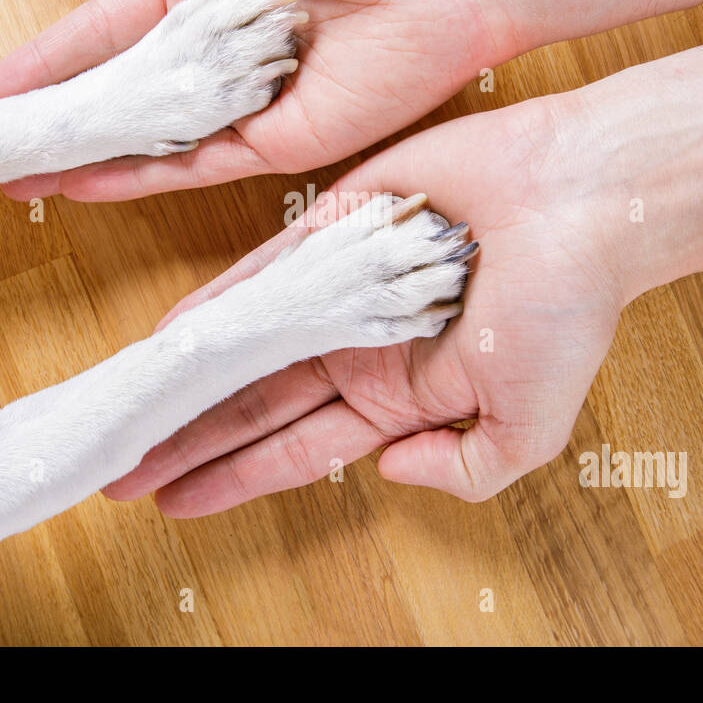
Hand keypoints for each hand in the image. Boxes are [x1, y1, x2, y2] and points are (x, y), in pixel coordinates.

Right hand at [0, 0, 514, 201]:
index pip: (116, 28)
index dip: (57, 53)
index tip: (3, 80)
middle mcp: (227, 51)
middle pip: (123, 92)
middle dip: (57, 117)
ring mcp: (253, 101)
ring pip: (150, 136)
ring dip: (85, 156)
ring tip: (21, 178)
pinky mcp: (285, 142)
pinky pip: (200, 165)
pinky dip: (143, 176)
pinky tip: (88, 184)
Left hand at [103, 93, 627, 509]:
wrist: (581, 199)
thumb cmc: (568, 310)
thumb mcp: (526, 428)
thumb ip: (461, 467)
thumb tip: (390, 471)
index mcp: (401, 397)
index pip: (297, 450)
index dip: (233, 479)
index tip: (173, 503)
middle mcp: (359, 346)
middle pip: (253, 404)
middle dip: (189, 441)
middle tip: (122, 469)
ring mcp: (339, 287)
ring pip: (245, 343)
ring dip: (189, 380)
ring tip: (128, 410)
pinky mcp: (331, 229)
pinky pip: (259, 273)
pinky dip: (215, 306)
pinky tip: (169, 336)